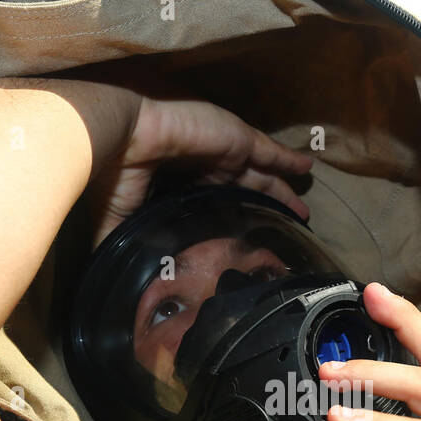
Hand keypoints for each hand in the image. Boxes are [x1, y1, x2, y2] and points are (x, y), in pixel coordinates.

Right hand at [87, 93, 312, 247]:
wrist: (116, 136)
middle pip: (246, 187)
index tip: (249, 234)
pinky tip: (307, 168)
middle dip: (268, 204)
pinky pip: (270, 152)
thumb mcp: (118, 221)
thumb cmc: (112, 176)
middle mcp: (204, 165)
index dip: (233, 213)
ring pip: (262, 173)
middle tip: (289, 224)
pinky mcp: (236, 139)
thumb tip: (116, 284)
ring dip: (283, 190)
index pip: (214, 198)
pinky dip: (288, 160)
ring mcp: (222, 150)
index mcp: (178, 182)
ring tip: (304, 210)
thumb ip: (124, 247)